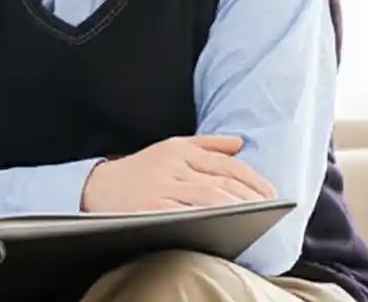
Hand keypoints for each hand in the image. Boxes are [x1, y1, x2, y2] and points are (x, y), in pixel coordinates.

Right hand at [80, 135, 276, 212]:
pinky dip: (207, 217)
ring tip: (254, 216)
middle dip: (249, 196)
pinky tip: (223, 223)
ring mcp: (160, 187)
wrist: (97, 187)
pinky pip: (185, 212)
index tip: (270, 192)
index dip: (251, 178)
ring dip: (235, 207)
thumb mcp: (170, 148)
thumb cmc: (139, 170)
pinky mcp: (150, 207)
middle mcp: (171, 165)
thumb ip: (206, 144)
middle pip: (220, 181)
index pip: (224, 163)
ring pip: (207, 196)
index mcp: (178, 150)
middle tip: (268, 207)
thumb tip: (239, 143)